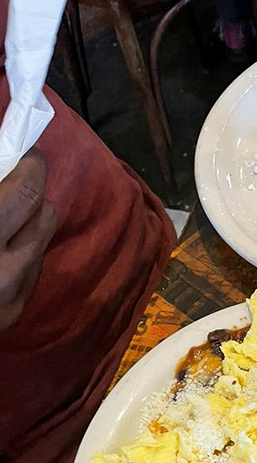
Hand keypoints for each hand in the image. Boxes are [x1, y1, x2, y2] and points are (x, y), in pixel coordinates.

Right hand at [0, 148, 56, 333]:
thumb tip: (3, 162)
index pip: (26, 189)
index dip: (30, 162)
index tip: (21, 149)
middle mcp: (4, 268)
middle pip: (45, 211)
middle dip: (32, 186)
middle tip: (12, 170)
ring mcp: (13, 295)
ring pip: (43, 239)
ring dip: (29, 218)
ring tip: (2, 211)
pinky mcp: (14, 313)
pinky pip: (33, 267)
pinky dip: (21, 248)